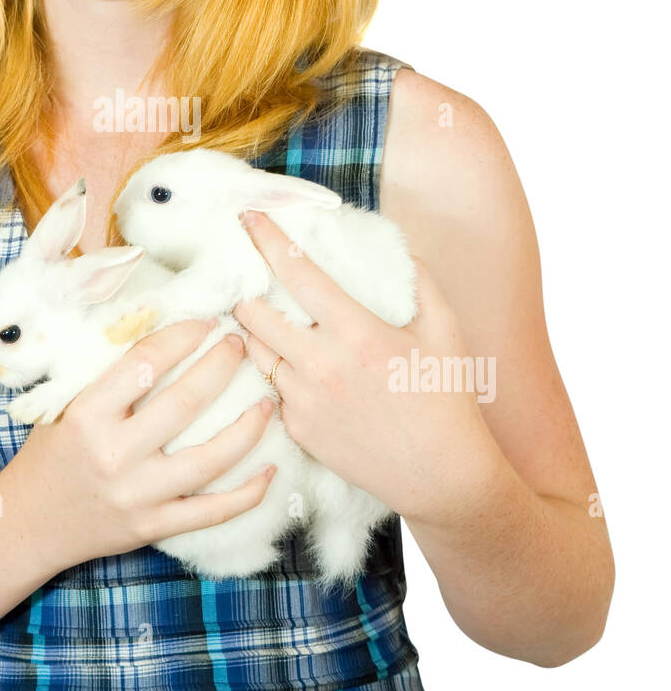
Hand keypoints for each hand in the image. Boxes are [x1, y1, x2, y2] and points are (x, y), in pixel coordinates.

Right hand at [2, 318, 277, 571]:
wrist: (29, 524)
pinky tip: (272, 471)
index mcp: (88, 414)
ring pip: (210, 460)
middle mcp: (114, 454)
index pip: (145, 363)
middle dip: (222, 367)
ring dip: (248, 428)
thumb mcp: (64, 405)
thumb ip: (107, 375)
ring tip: (269, 403)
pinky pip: (212, 511)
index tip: (208, 321)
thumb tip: (162, 329)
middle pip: (185, 403)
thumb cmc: (50, 453)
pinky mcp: (153, 527)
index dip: (183, 336)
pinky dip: (247, 493)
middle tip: (241, 345)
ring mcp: (137, 495)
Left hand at [232, 209, 495, 522]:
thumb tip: (395, 248)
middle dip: (244, 287)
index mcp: (357, 333)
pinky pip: (274, 389)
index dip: (267, 238)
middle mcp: (322, 365)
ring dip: (258, 331)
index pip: (296, 272)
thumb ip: (419, 281)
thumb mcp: (445, 330)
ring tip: (267, 318)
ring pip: (258, 351)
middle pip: (253, 313)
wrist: (442, 476)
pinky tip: (296, 366)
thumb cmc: (446, 398)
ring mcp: (305, 401)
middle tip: (245, 275)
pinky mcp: (298, 430)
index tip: (249, 214)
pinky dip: (279, 372)